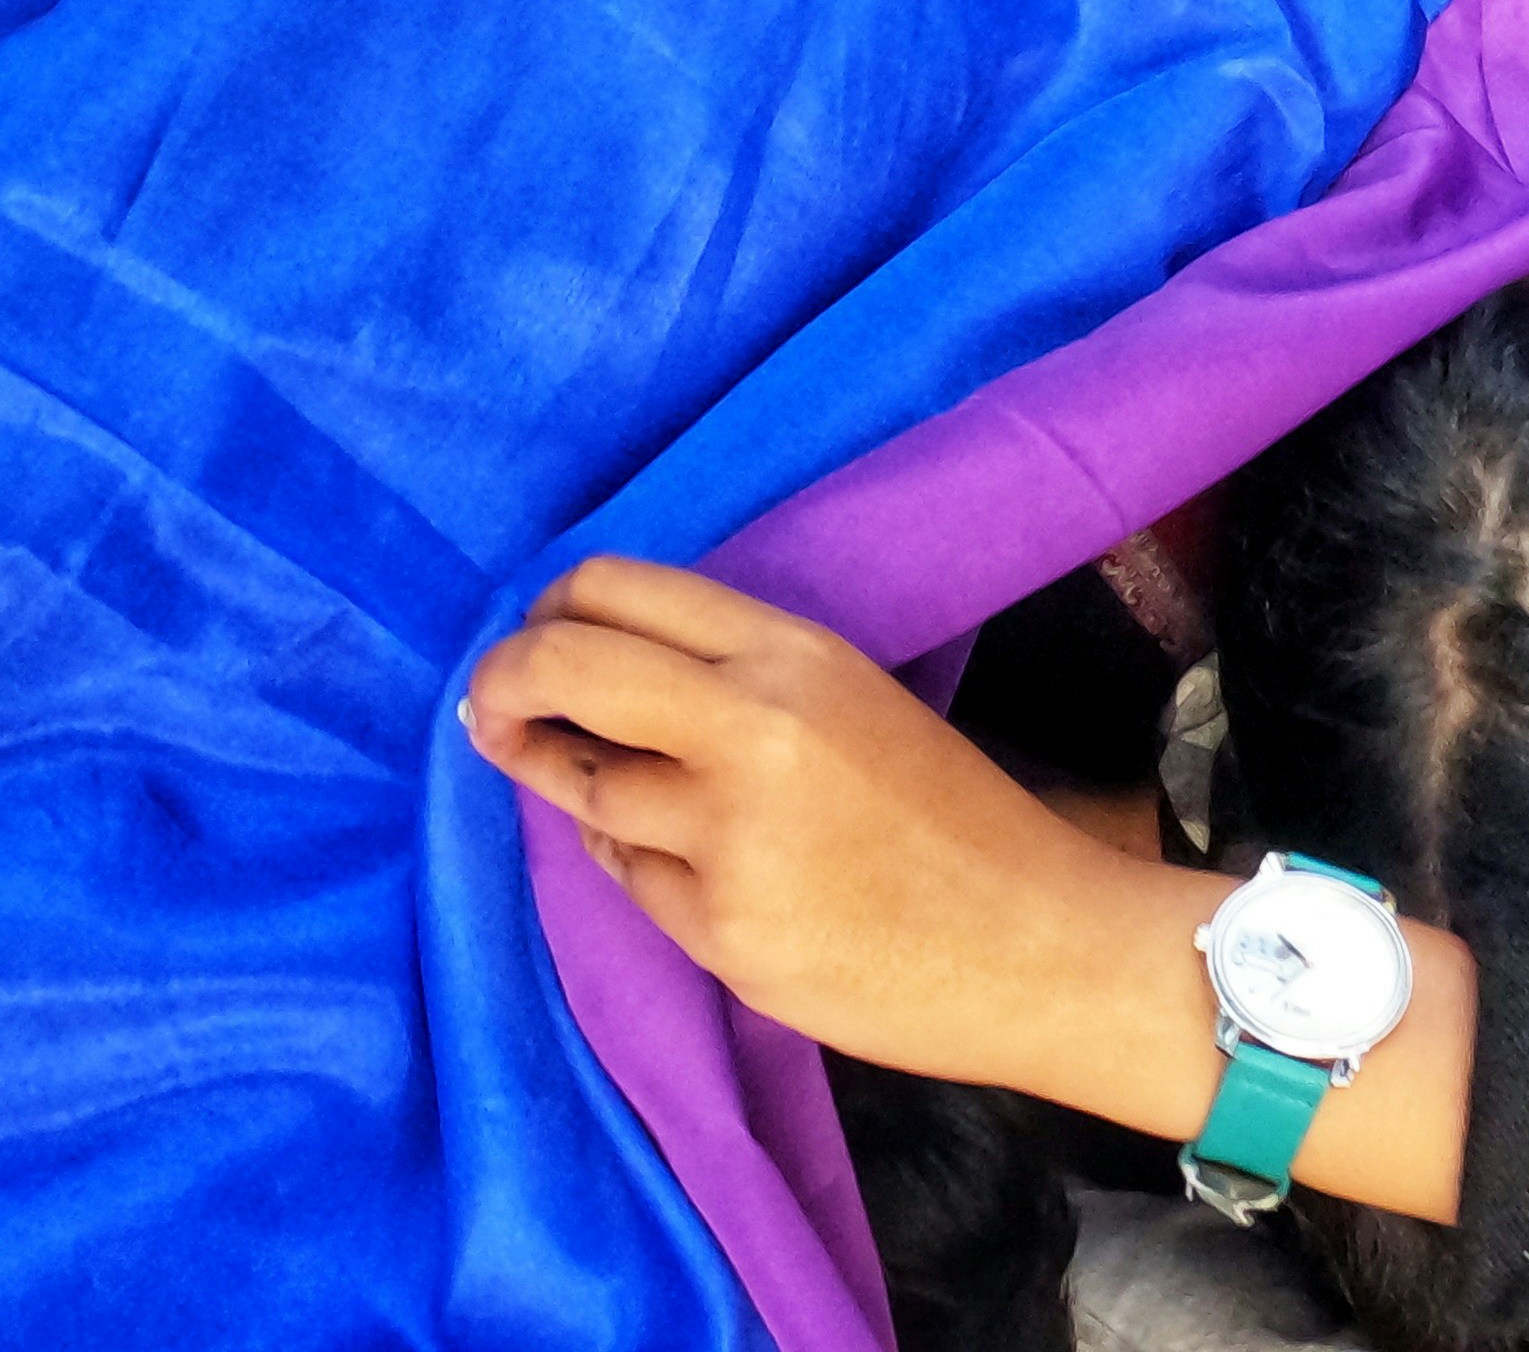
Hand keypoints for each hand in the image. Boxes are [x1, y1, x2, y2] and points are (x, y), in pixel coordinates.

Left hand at [461, 556, 1167, 1091]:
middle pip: (561, 668)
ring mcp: (728, 833)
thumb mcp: (849, 704)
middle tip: (494, 717)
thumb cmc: (951, 817)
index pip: (610, 588)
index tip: (537, 652)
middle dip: (502, 690)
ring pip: (586, 793)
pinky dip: (654, 878)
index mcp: (794, 651)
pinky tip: (731, 887)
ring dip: (594, 799)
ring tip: (674, 818)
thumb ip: (730, 684)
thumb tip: (583, 690)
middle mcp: (751, 724)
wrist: (1034, 941)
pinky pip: (633, 882)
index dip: (544, 618)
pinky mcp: (718, 928)